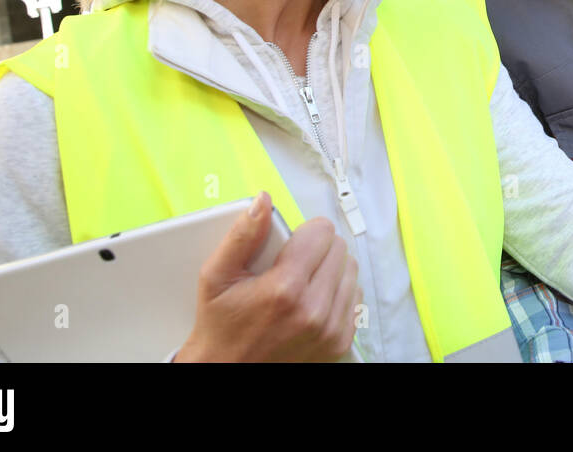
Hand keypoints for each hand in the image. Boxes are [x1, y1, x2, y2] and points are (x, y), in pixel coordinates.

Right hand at [174, 192, 360, 361]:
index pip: (322, 231)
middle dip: (317, 249)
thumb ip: (242, 235)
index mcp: (285, 288)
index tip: (291, 243)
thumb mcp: (216, 276)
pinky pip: (355, 298)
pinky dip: (337, 293)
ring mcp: (330, 329)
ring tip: (302, 282)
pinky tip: (313, 299)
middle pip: (339, 248)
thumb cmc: (220, 326)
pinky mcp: (340, 342)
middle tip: (292, 264)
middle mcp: (314, 310)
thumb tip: (263, 202)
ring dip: (330, 270)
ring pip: (351, 271)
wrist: (227, 371)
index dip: (305, 232)